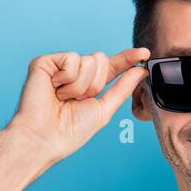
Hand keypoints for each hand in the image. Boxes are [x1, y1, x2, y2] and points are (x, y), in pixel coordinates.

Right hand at [6, 47, 150, 162]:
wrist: (45, 137)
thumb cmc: (70, 130)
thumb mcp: (104, 109)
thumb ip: (122, 88)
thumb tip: (140, 71)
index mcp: (89, 84)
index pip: (112, 67)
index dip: (128, 59)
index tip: (146, 53)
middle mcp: (75, 73)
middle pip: (101, 59)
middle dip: (95, 84)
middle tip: (78, 100)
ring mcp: (59, 66)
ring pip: (88, 60)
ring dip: (80, 86)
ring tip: (63, 98)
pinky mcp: (45, 62)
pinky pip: (71, 59)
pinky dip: (67, 79)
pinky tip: (54, 89)